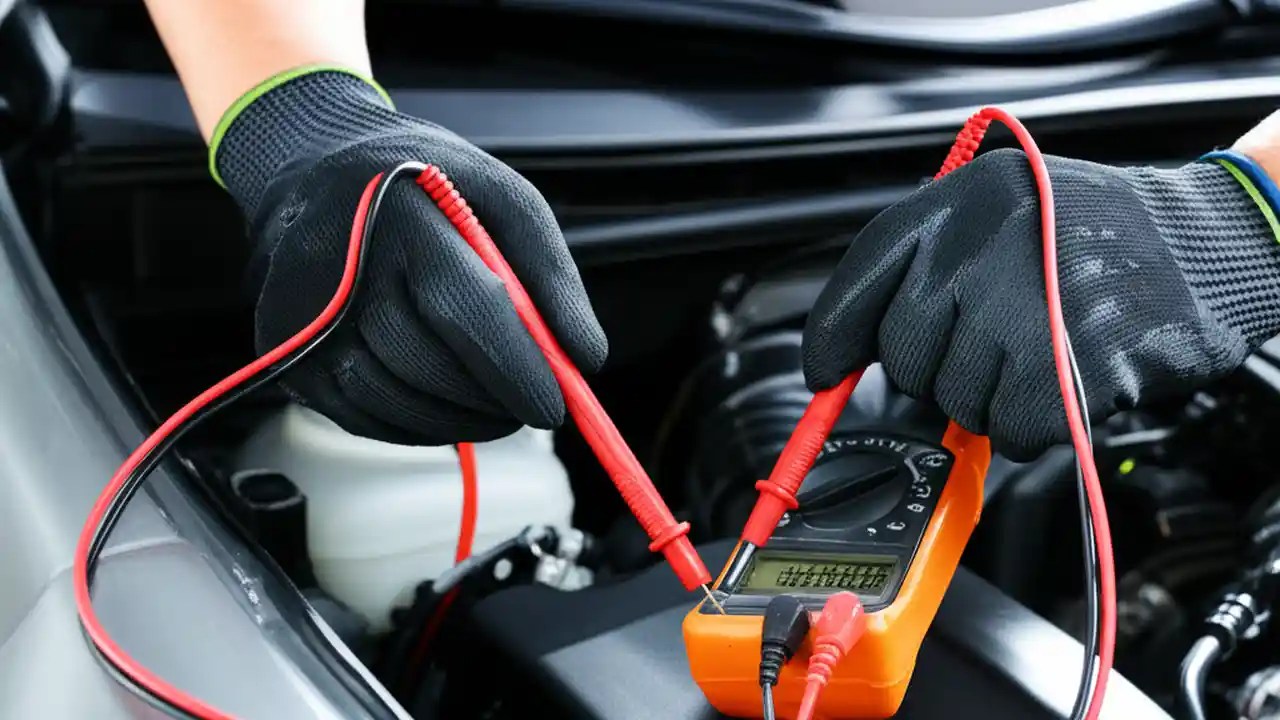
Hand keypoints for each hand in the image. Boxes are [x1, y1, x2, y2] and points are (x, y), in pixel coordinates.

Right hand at [214, 70, 605, 444]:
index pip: (464, 307)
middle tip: (531, 409)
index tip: (556, 407)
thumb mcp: (505, 198)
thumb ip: (552, 275)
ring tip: (494, 408)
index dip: (515, 368)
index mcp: (399, 212)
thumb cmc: (424, 185)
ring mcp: (302, 315)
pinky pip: (363, 416)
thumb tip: (585, 361)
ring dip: (457, 423)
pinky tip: (445, 407)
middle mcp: (338, 265)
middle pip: (426, 364)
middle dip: (490, 403)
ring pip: (394, 402)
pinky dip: (416, 426)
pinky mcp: (287, 356)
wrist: (314, 166)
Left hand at [802, 148, 1279, 459]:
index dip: (832, 337)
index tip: (825, 370)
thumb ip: (931, 259)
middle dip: (935, 367)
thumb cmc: (1100, 229)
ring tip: (1037, 350)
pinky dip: (1033, 422)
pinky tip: (1060, 379)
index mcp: (955, 205)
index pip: (860, 280)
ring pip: (956, 401)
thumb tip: (857, 341)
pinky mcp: (1058, 375)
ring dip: (990, 395)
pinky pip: (1009, 430)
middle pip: (904, 356)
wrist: (1205, 242)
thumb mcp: (1000, 206)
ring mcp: (1015, 316)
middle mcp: (975, 254)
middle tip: (985, 345)